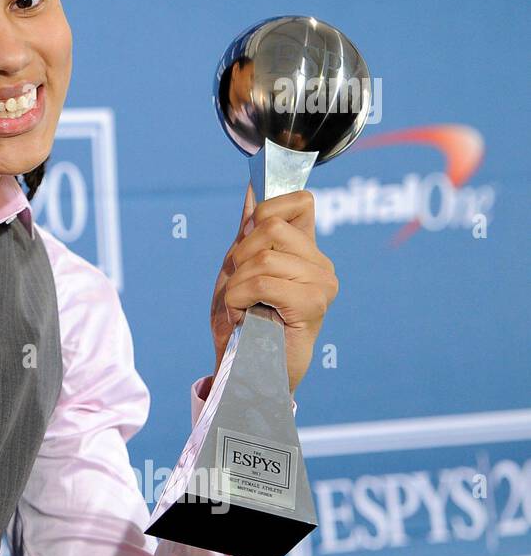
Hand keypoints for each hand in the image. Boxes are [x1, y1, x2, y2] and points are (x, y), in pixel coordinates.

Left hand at [208, 185, 338, 393]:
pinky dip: (237, 298)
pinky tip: (241, 316)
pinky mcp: (313, 304)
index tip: (245, 242)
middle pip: (270, 224)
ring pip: (261, 257)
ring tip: (239, 306)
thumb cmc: (242, 321)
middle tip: (237, 285)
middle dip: (238, 254)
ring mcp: (322, 283)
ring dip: (234, 284)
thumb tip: (253, 187)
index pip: (300, 201)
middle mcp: (320, 264)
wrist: (242, 368)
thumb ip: (248, 230)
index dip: (266, 209)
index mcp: (306, 251)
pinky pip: (262, 282)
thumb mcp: (238, 269)